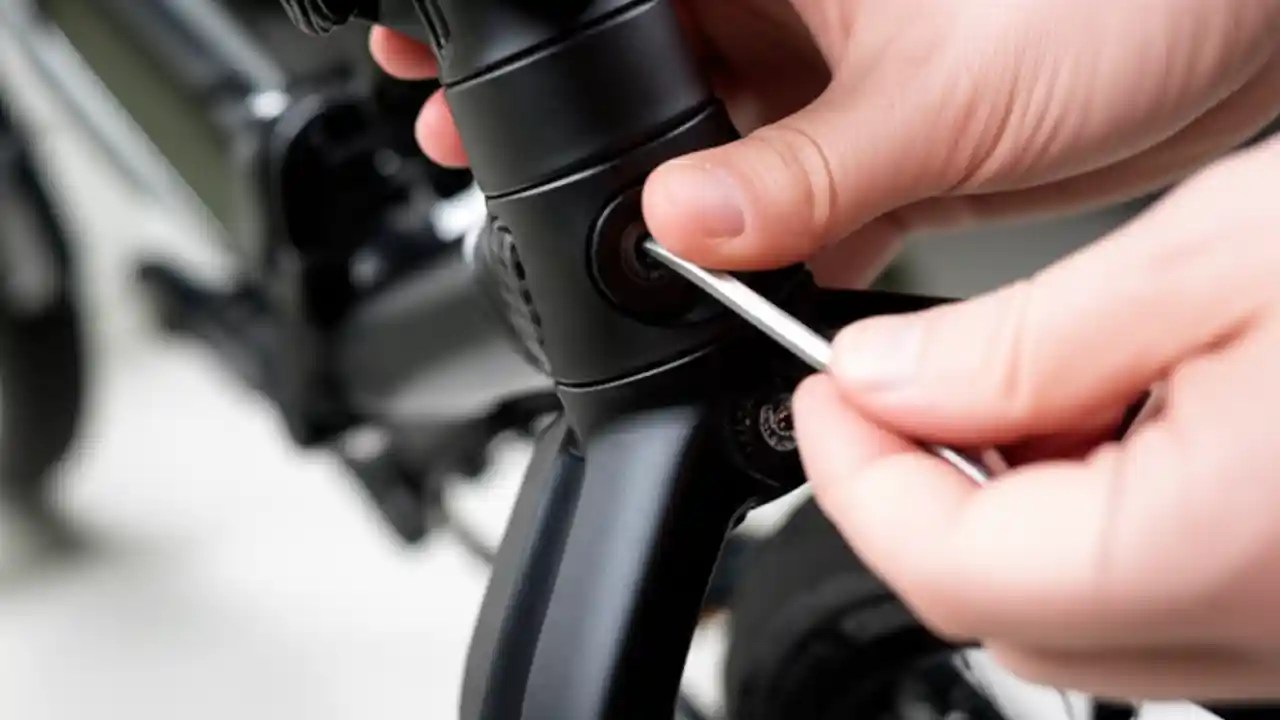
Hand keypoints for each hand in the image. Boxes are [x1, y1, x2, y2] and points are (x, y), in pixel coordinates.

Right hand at [371, 1, 1279, 285]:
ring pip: (692, 137)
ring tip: (556, 217)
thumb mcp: (936, 96)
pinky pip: (770, 199)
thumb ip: (803, 171)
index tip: (430, 41)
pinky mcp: (862, 149)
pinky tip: (700, 270)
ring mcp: (816, 82)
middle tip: (453, 130)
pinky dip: (737, 241)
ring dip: (636, 185)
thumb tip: (685, 225)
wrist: (1224, 46)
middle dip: (544, 100)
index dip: (515, 16)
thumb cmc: (1111, 0)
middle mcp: (782, 11)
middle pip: (627, 58)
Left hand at [794, 135, 1279, 701]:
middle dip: (921, 493)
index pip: (947, 569)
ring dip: (1011, 505)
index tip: (825, 395)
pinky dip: (1098, 519)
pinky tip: (1131, 416)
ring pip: (1073, 613)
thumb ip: (1020, 344)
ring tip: (1051, 377)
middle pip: (998, 604)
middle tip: (918, 380)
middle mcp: (1267, 630)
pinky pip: (1160, 601)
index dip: (853, 480)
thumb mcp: (1214, 253)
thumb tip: (880, 386)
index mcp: (1221, 548)